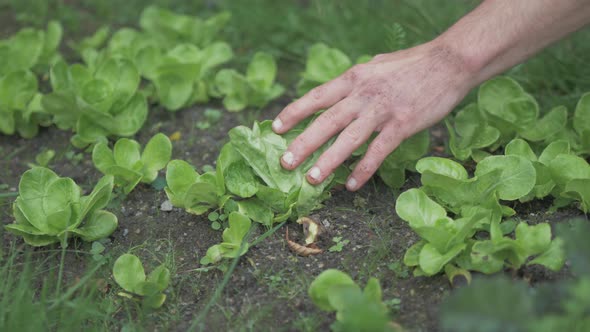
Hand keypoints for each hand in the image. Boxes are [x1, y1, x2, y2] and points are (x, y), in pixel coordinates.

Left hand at [272, 40, 476, 190]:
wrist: (449, 62)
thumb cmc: (412, 65)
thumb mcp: (375, 66)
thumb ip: (356, 82)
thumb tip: (340, 94)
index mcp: (354, 78)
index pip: (316, 97)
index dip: (294, 113)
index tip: (275, 129)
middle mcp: (363, 94)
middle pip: (326, 121)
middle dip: (303, 143)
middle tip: (285, 163)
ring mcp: (382, 111)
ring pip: (348, 139)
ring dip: (328, 161)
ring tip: (312, 179)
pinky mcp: (402, 125)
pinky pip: (378, 152)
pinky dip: (364, 170)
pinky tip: (352, 184)